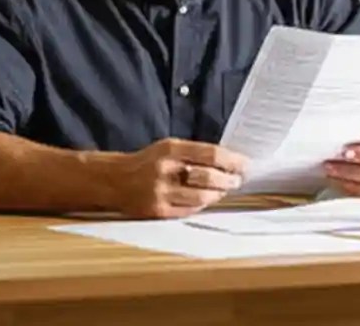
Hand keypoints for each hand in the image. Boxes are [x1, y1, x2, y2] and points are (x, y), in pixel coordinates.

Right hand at [108, 138, 248, 218]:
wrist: (114, 180)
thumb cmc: (145, 162)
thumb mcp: (167, 148)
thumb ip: (193, 153)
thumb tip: (227, 162)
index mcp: (170, 149)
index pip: (210, 154)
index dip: (232, 160)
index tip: (245, 164)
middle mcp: (166, 170)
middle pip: (209, 177)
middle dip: (229, 180)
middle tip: (238, 180)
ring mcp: (162, 193)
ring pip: (202, 198)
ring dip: (218, 194)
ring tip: (224, 190)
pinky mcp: (159, 211)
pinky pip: (189, 211)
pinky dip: (202, 206)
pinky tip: (206, 200)